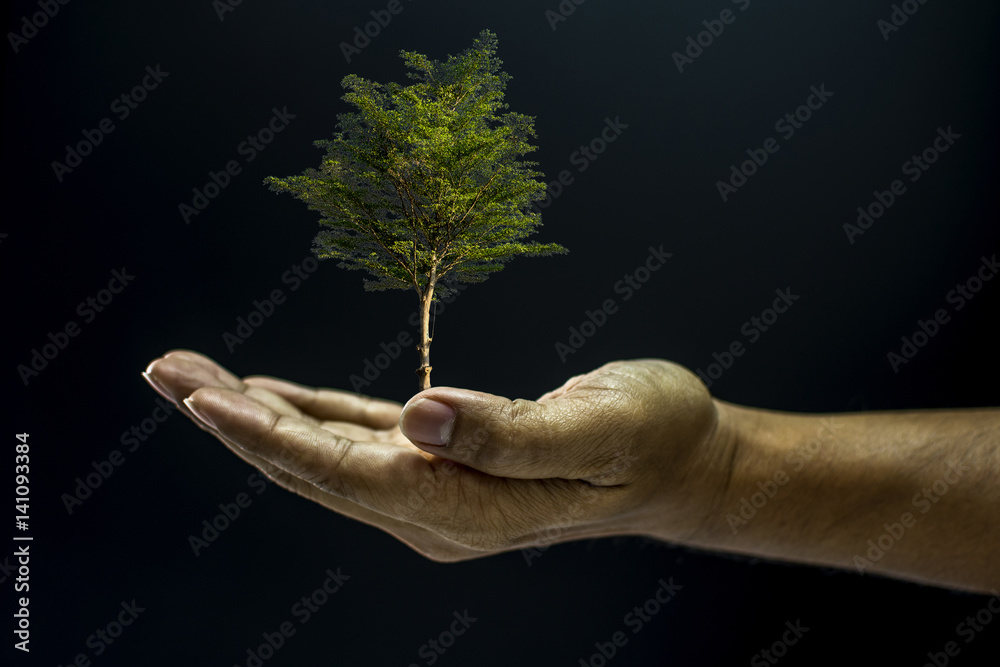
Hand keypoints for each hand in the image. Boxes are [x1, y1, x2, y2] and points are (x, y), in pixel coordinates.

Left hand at [143, 350, 732, 560]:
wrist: (680, 464)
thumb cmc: (652, 438)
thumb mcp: (595, 428)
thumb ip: (507, 433)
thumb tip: (418, 414)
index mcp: (464, 507)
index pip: (346, 472)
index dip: (270, 436)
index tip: (203, 395)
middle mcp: (434, 508)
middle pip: (313, 466)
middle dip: (234, 420)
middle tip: (165, 371)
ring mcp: (433, 489)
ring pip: (324, 451)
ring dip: (257, 415)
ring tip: (192, 375)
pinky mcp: (441, 461)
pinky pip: (357, 439)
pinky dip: (306, 415)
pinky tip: (268, 395)